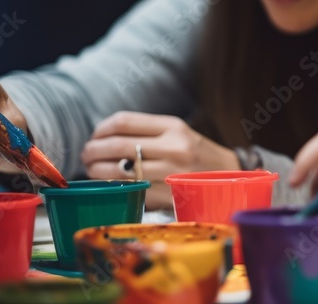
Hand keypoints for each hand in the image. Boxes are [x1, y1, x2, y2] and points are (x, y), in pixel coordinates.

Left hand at [82, 112, 240, 208]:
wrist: (231, 177)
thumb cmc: (198, 154)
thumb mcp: (179, 132)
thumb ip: (147, 131)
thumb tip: (104, 136)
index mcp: (174, 126)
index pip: (124, 121)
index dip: (101, 129)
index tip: (94, 135)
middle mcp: (173, 147)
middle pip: (117, 146)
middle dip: (93, 151)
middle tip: (86, 155)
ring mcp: (171, 173)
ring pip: (120, 171)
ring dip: (97, 171)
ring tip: (92, 170)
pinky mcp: (168, 196)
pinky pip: (131, 191)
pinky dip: (114, 188)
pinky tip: (109, 185)